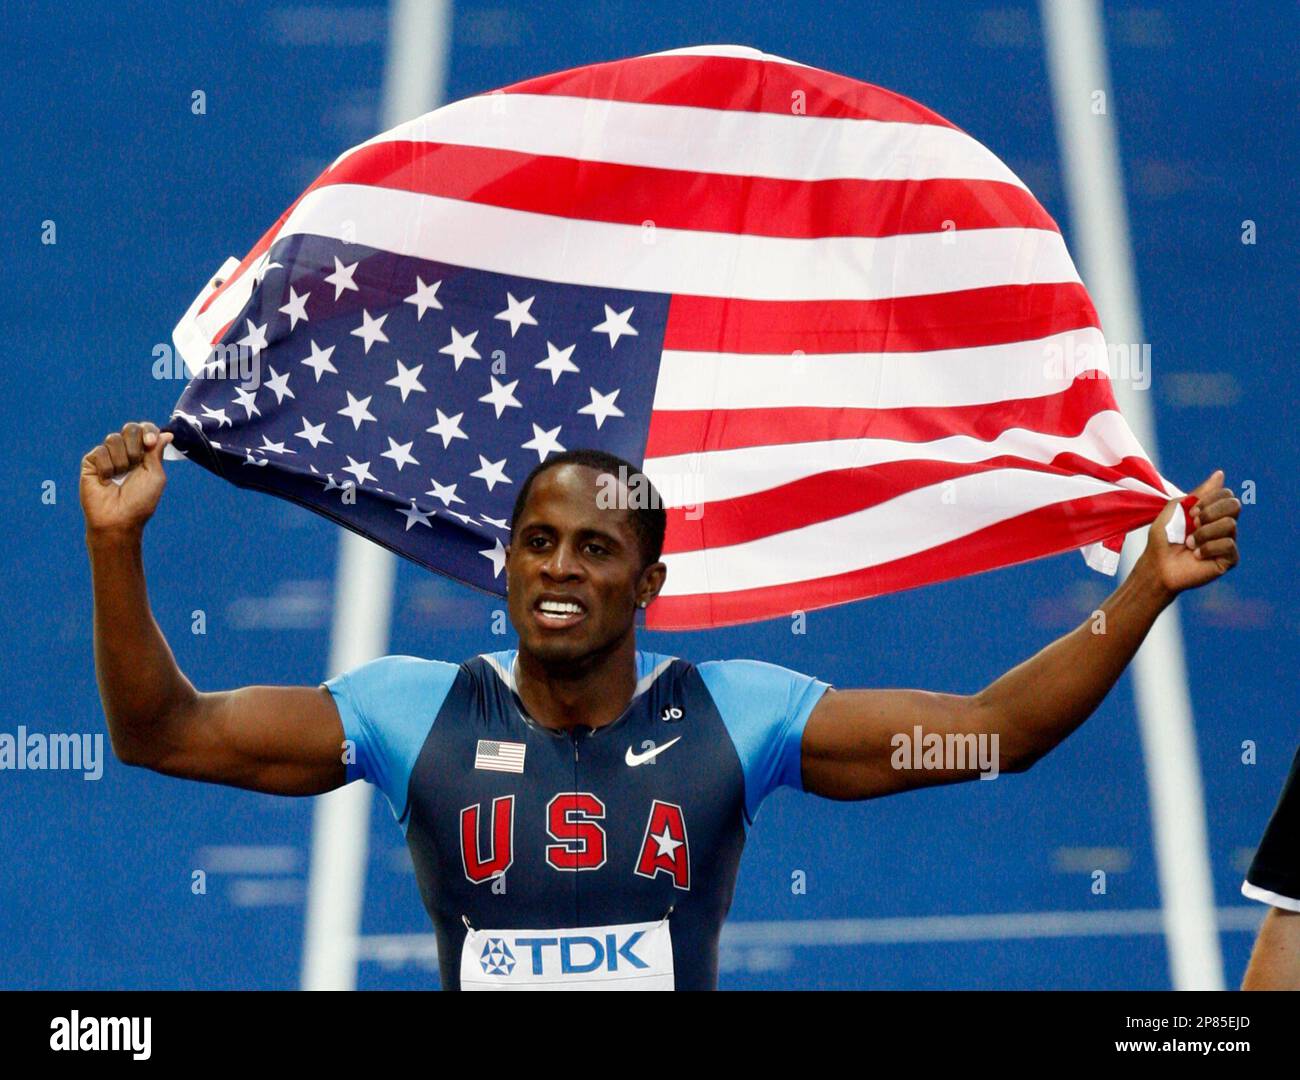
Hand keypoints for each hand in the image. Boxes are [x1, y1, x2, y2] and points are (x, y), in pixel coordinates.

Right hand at [80, 421, 173, 536]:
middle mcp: (125, 452)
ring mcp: (107, 456)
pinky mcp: (90, 461)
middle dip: (135, 445)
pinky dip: (107, 468)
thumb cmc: (140, 501)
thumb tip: (168, 433)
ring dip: (122, 461)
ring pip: (114, 438)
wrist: (119, 518)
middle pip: (130, 428)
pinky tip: (106, 481)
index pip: (145, 429)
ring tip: (119, 477)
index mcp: (143, 454)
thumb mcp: (155, 475)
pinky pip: (100, 451)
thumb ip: (157, 452)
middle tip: (135, 464)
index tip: (150, 443)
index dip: (148, 431)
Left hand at [1139, 470, 1240, 596]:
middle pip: (1234, 505)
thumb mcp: (1178, 509)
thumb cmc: (1164, 538)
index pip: (1226, 494)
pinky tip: (1197, 555)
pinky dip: (1208, 548)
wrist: (1158, 564)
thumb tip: (1220, 474)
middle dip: (1210, 512)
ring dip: (1204, 533)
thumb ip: (1200, 493)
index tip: (1190, 512)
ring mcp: (1227, 542)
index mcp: (1213, 512)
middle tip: (1193, 523)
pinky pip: (1229, 544)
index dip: (1208, 500)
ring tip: (1190, 543)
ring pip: (1230, 525)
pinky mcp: (1229, 559)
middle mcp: (1223, 525)